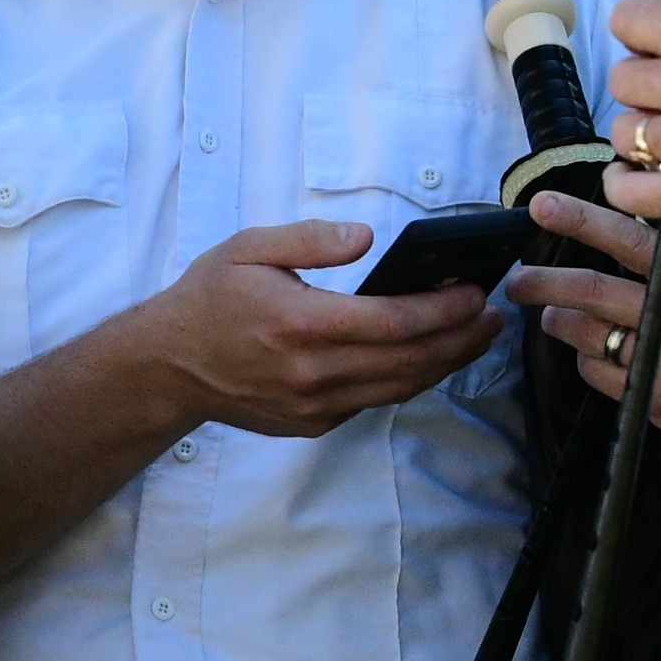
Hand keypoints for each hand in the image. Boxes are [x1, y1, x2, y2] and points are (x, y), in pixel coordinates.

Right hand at [132, 219, 498, 438]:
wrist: (168, 366)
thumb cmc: (208, 300)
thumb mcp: (249, 248)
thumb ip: (310, 239)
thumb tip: (366, 237)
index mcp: (300, 323)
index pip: (394, 321)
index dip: (443, 309)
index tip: (475, 292)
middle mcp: (312, 371)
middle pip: (410, 361)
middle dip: (460, 338)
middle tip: (492, 316)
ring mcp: (314, 404)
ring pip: (400, 388)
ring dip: (445, 364)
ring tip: (475, 337)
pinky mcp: (313, 423)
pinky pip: (374, 402)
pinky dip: (408, 380)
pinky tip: (427, 357)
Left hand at [512, 194, 660, 451]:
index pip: (630, 243)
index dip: (581, 220)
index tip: (541, 206)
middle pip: (591, 292)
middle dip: (543, 281)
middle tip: (517, 276)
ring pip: (587, 335)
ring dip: (557, 319)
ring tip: (545, 309)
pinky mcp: (655, 401)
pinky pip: (600, 374)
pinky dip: (585, 357)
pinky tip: (586, 345)